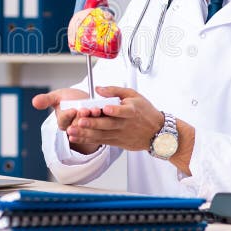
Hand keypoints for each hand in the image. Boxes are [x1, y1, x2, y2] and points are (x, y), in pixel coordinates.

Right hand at [32, 88, 101, 153]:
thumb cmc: (69, 98)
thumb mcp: (57, 97)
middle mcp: (75, 126)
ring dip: (93, 118)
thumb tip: (34, 102)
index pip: (64, 120)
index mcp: (63, 121)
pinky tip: (104, 112)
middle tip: (85, 110)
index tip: (72, 109)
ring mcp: (87, 127)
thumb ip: (46, 100)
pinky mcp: (98, 126)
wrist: (85, 99)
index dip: (68, 115)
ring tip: (95, 110)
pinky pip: (101, 125)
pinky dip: (103, 119)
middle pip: (77, 124)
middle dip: (81, 117)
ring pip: (89, 125)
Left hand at [73, 86, 194, 174]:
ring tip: (72, 131)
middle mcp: (125, 124)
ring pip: (102, 135)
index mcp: (131, 110)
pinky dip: (88, 140)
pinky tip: (76, 138)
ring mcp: (120, 134)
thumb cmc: (146, 112)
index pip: (123, 111)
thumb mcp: (134, 95)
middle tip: (80, 121)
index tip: (105, 108)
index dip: (114, 110)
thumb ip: (115, 90)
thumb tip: (98, 88)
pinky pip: (101, 141)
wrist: (158, 133)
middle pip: (108, 124)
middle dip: (93, 123)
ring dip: (85, 134)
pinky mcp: (117, 142)